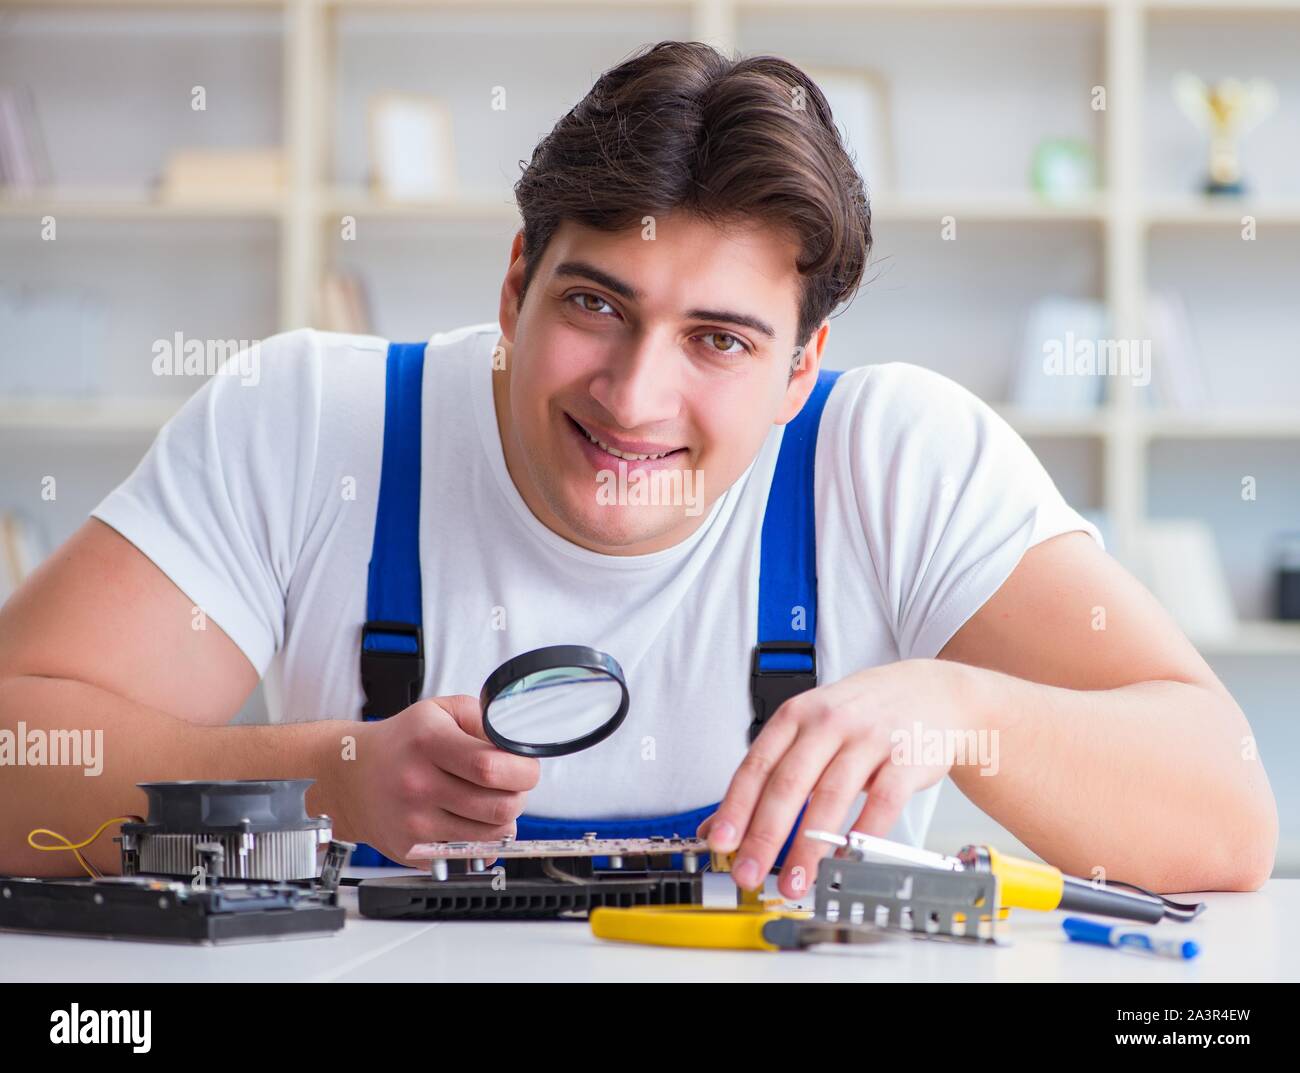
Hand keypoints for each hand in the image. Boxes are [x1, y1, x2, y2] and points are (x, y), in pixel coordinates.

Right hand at [343, 694, 539, 864]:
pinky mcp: (414, 850)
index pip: (492, 767)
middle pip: (499, 806)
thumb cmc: (402, 743)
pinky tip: (470, 821)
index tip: (525, 766)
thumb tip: (518, 743)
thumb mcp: (440, 711)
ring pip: (491, 835)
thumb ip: (484, 719)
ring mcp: (415, 823)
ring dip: (503, 819)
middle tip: (510, 785)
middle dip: (519, 796)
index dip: (523, 770)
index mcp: (428, 743)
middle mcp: (418, 784)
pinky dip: (482, 841)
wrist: (352, 776)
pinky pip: (471, 854)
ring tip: (488, 801)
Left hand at [697, 659, 990, 898]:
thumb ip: (771, 773)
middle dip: (764, 834)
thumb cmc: (864, 715)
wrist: (933, 692)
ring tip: (794, 881)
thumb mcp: (811, 729)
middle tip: (748, 872)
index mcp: (798, 715)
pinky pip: (883, 802)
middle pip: (789, 783)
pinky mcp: (907, 758)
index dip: (736, 806)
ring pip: (831, 796)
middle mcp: (830, 723)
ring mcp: (870, 739)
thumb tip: (722, 824)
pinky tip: (845, 859)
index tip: (720, 841)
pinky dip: (861, 834)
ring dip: (808, 846)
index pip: (757, 764)